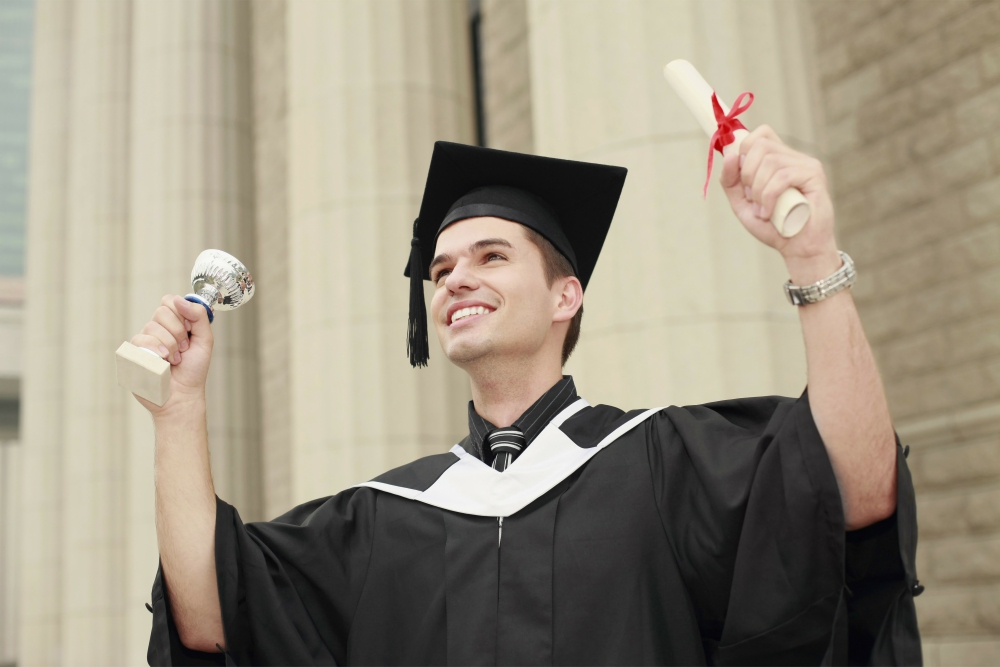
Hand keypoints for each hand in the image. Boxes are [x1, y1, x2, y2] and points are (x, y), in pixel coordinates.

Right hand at [129, 295, 213, 413]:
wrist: (182, 395)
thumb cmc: (194, 370)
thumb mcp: (205, 340)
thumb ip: (198, 316)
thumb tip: (180, 300)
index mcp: (173, 324)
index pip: (169, 301)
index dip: (181, 314)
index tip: (190, 331)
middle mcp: (156, 330)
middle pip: (161, 311)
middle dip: (178, 331)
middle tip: (184, 349)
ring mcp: (143, 341)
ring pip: (152, 326)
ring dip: (170, 345)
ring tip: (174, 360)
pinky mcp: (133, 353)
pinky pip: (140, 340)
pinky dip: (156, 350)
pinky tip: (163, 363)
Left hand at [719, 125, 838, 271]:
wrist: (797, 248)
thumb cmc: (773, 226)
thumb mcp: (742, 202)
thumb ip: (730, 179)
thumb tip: (730, 153)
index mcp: (778, 159)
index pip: (759, 134)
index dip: (743, 150)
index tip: (740, 178)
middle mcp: (793, 157)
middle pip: (760, 144)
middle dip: (747, 174)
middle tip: (751, 198)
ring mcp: (806, 164)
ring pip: (770, 161)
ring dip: (758, 190)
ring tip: (762, 210)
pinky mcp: (814, 176)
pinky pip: (782, 176)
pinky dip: (768, 197)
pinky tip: (769, 213)